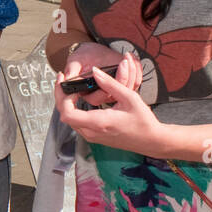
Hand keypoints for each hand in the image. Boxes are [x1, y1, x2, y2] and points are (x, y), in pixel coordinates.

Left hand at [55, 63, 171, 155]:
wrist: (151, 141)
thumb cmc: (143, 121)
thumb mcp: (129, 97)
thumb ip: (110, 84)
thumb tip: (94, 71)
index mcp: (99, 123)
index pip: (67, 114)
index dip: (63, 97)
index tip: (67, 83)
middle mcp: (91, 132)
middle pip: (64, 116)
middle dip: (60, 96)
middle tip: (62, 79)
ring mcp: (91, 136)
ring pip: (69, 119)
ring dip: (66, 102)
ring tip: (69, 85)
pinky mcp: (94, 136)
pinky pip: (76, 122)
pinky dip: (72, 109)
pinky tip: (78, 97)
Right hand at [63, 44, 140, 107]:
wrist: (93, 53)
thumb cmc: (83, 57)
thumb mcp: (75, 61)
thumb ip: (71, 70)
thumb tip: (65, 78)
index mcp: (89, 92)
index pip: (100, 95)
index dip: (107, 84)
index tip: (110, 69)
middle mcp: (103, 94)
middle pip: (118, 92)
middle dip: (123, 76)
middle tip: (123, 61)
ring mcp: (116, 90)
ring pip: (129, 87)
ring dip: (131, 71)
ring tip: (127, 57)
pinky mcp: (126, 84)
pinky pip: (136, 80)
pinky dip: (136, 68)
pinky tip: (130, 57)